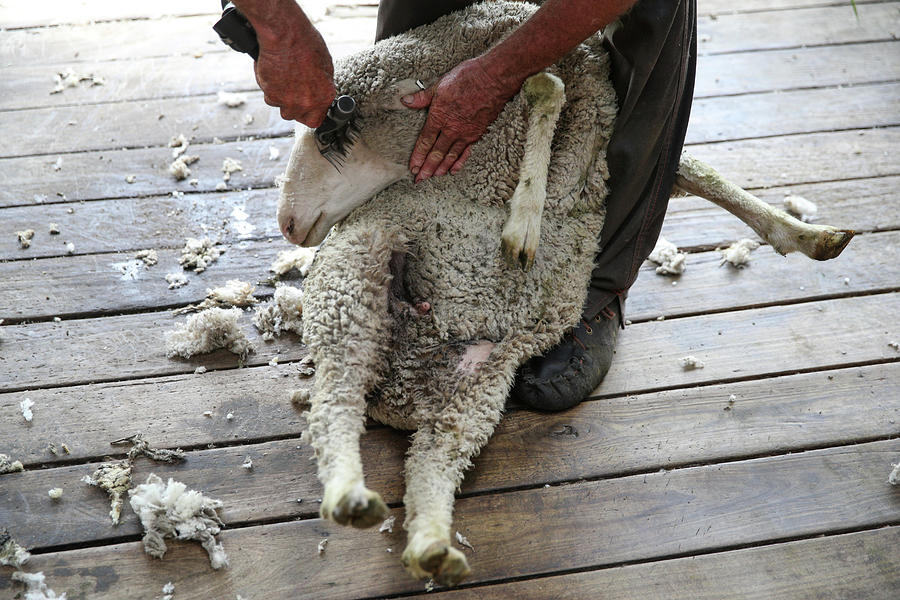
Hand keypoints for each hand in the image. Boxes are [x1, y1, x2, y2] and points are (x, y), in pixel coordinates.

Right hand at [254, 27, 335, 126]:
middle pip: (296, 116)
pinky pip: (268, 97)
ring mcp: (288, 101)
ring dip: (280, 97)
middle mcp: (307, 102)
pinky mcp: (271, 94)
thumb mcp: (325, 65)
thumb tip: (319, 90)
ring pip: (280, 107)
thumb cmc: (305, 43)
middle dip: (293, 106)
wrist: (285, 34)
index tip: (306, 109)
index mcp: (324, 96)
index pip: (316, 120)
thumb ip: (322, 84)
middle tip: (291, 90)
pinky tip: (273, 72)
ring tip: (283, 78)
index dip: (309, 114)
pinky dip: (269, 87)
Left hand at [402, 57, 516, 181]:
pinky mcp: (477, 133)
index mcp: (439, 117)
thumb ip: (422, 97)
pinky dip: (459, 162)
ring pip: (450, 156)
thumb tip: (405, 101)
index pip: (425, 142)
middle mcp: (451, 129)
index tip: (412, 167)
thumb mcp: (439, 85)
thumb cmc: (467, 78)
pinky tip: (453, 170)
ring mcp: (465, 133)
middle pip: (436, 153)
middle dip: (427, 168)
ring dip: (441, 168)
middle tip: (419, 179)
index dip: (418, 156)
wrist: (493, 79)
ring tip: (433, 177)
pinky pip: (466, 152)